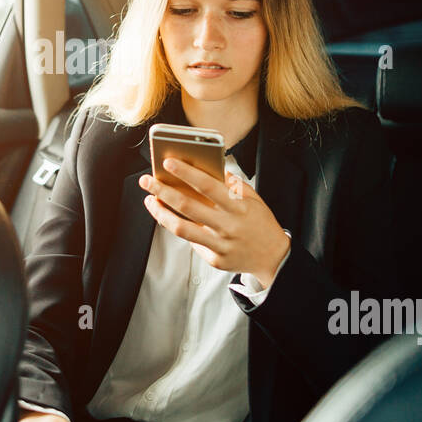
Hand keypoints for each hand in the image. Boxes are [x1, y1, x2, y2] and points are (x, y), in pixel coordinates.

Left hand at [140, 158, 290, 287]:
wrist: (274, 258)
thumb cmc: (261, 223)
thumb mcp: (253, 199)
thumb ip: (232, 185)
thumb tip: (210, 167)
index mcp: (238, 207)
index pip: (207, 185)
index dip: (186, 173)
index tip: (168, 162)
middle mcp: (228, 226)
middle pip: (187, 206)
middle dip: (163, 191)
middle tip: (147, 180)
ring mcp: (220, 245)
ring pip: (182, 228)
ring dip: (161, 212)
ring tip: (150, 200)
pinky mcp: (215, 259)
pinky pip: (191, 242)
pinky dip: (179, 227)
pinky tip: (170, 217)